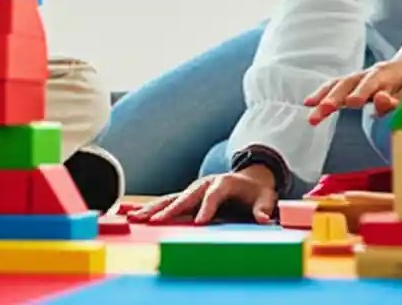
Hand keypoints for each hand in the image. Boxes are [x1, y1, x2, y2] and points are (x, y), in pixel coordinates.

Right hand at [129, 165, 277, 224]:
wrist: (250, 178)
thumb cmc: (257, 191)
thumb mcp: (266, 198)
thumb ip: (264, 208)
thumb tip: (265, 219)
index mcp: (224, 183)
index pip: (214, 196)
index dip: (207, 208)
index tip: (199, 223)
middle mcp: (205, 184)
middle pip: (186, 196)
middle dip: (170, 209)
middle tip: (155, 221)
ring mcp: (194, 189)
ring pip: (171, 199)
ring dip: (153, 208)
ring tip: (135, 217)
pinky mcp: (188, 196)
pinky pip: (168, 202)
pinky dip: (152, 208)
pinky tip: (135, 214)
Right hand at [304, 54, 401, 125]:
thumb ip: (398, 98)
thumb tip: (380, 100)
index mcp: (385, 74)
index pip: (372, 83)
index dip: (362, 92)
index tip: (352, 103)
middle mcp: (367, 73)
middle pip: (348, 83)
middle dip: (335, 96)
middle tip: (324, 109)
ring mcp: (357, 78)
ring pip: (338, 84)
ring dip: (323, 96)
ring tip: (310, 109)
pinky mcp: (350, 84)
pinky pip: (334, 87)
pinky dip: (321, 94)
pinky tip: (308, 103)